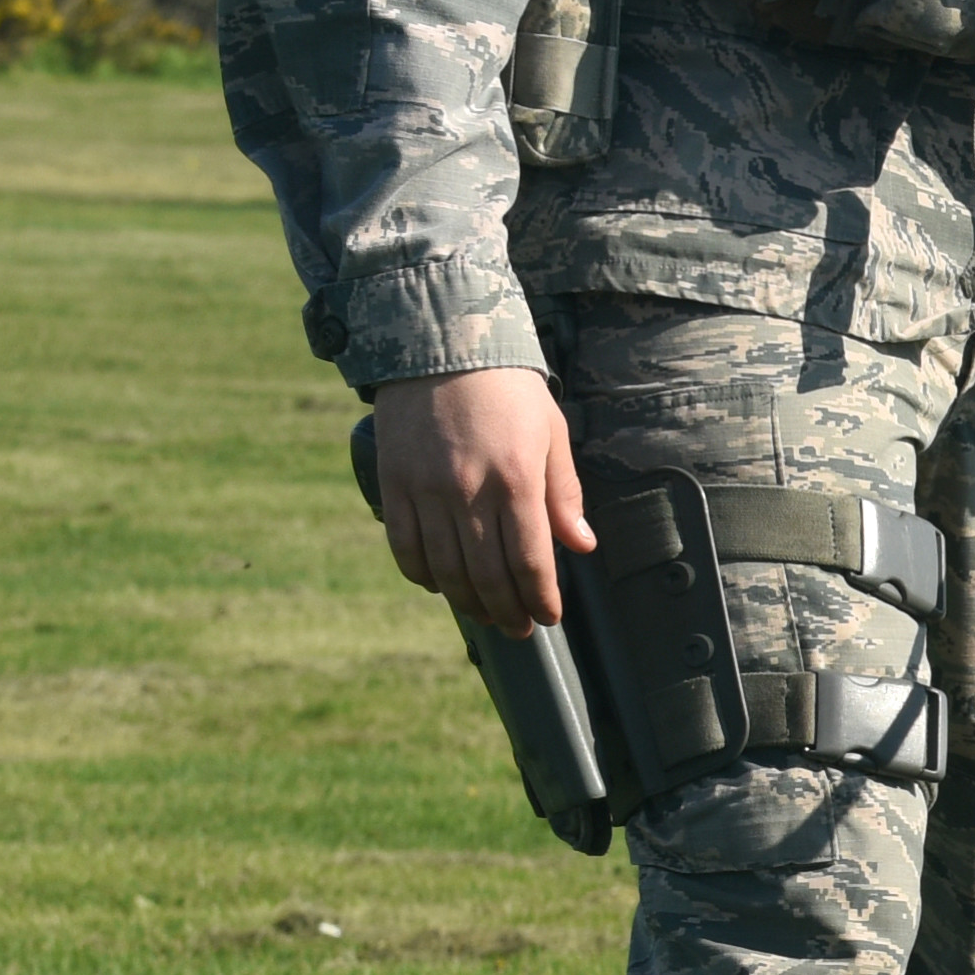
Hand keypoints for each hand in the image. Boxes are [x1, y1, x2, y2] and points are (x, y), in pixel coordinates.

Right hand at [371, 367, 592, 632]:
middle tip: (520, 628)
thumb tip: (581, 545)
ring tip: (486, 615)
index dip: (540, 596)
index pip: (530, 559)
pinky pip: (404, 545)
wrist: (442, 346)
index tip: (549, 616)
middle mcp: (468, 491)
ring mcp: (425, 491)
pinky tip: (440, 585)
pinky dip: (421, 574)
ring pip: (444, 568)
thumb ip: (563, 493)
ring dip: (466, 601)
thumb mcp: (551, 433)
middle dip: (506, 609)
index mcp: (515, 479)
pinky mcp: (393, 485)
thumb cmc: (507, 389)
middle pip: (486, 574)